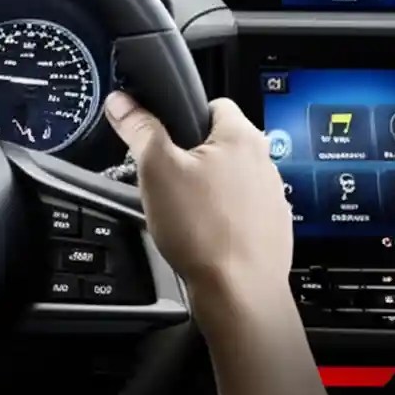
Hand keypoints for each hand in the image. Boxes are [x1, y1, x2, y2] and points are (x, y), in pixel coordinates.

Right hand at [103, 92, 293, 313]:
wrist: (238, 291)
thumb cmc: (204, 232)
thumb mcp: (156, 170)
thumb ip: (139, 129)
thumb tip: (122, 103)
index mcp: (241, 137)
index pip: (212, 103)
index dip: (181, 116)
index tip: (162, 137)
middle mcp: (265, 161)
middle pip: (217, 144)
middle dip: (189, 158)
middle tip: (164, 181)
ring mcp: (271, 195)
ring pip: (227, 178)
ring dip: (205, 188)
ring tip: (181, 212)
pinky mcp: (270, 225)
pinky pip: (237, 209)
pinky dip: (219, 216)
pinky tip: (200, 232)